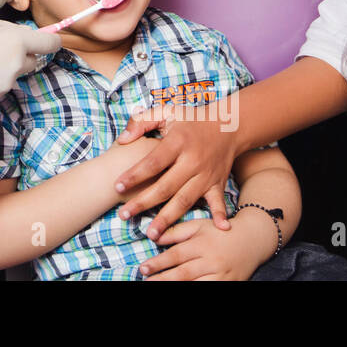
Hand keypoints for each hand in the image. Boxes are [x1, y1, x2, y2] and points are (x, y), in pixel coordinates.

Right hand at [0, 14, 60, 103]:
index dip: (51, 42)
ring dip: (5, 69)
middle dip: (22, 56)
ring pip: (14, 75)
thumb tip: (16, 34)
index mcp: (17, 41)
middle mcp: (17, 64)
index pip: (48, 44)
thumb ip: (5, 29)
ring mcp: (6, 83)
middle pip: (31, 62)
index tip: (50, 41)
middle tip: (1, 50)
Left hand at [112, 104, 239, 239]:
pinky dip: (219, 215)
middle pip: (166, 186)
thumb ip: (141, 121)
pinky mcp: (218, 183)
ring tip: (152, 235)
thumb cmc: (192, 119)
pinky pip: (218, 202)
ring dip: (168, 218)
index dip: (135, 175)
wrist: (229, 124)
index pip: (153, 162)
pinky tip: (218, 230)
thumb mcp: (166, 111)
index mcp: (178, 142)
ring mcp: (206, 174)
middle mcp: (192, 160)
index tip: (117, 187)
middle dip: (144, 202)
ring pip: (185, 200)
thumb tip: (122, 140)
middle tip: (124, 215)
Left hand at [137, 215, 270, 280]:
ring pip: (196, 285)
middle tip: (146, 281)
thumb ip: (176, 232)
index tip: (142, 268)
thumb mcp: (198, 226)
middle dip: (163, 279)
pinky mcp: (229, 284)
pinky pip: (210, 289)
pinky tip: (182, 291)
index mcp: (202, 244)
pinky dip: (196, 291)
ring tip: (159, 289)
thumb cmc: (219, 231)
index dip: (158, 263)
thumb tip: (153, 236)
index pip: (176, 255)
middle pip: (183, 273)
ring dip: (177, 287)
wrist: (252, 239)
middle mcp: (212, 261)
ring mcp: (222, 275)